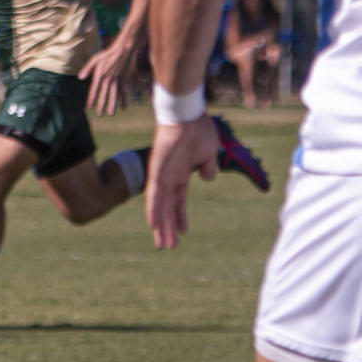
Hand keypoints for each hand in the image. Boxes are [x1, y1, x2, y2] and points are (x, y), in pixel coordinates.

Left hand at [77, 36, 139, 115]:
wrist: (123, 51)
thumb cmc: (107, 54)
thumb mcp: (95, 59)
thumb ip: (87, 69)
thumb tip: (80, 78)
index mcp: (100, 75)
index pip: (94, 89)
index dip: (91, 98)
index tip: (89, 106)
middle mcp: (108, 80)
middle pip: (104, 95)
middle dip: (102, 105)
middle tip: (99, 114)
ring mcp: (117, 81)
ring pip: (115, 95)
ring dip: (113, 105)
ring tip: (111, 113)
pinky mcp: (124, 80)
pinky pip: (124, 92)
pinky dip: (124, 100)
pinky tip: (124, 107)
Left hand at [145, 116, 220, 248]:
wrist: (188, 115)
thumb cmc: (198, 130)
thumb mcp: (209, 154)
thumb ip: (208, 167)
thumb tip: (208, 178)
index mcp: (181, 174)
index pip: (178, 201)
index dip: (180, 217)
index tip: (183, 232)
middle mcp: (169, 178)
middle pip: (167, 209)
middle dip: (168, 228)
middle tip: (167, 246)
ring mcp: (161, 175)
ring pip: (159, 207)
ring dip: (161, 226)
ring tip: (162, 245)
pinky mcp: (157, 171)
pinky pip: (153, 195)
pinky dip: (153, 210)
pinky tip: (152, 225)